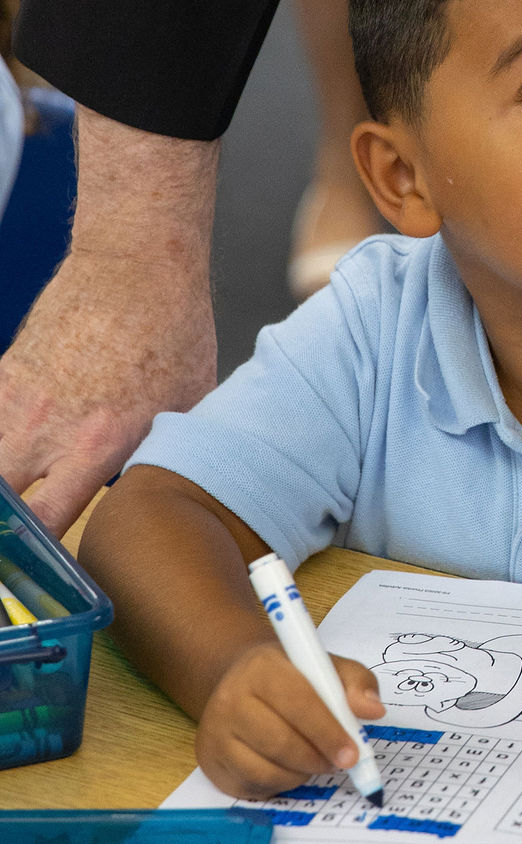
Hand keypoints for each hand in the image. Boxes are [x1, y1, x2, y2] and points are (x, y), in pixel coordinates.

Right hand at [0, 110, 217, 534]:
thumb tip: (149, 497)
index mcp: (97, 443)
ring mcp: (15, 399)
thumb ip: (151, 458)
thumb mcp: (182, 407)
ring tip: (11, 525)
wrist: (135, 260)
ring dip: (1, 496)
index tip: (32, 583)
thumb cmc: (172, 331)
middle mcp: (46, 427)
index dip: (34, 562)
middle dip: (1, 540)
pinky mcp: (2, 373)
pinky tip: (14, 466)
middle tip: (10, 562)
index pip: (45, 525)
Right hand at [197, 645, 383, 798]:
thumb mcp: (326, 666)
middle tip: (340, 763)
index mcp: (262, 667)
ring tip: (315, 760)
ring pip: (266, 770)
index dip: (329, 732)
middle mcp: (229, 698)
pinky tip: (290, 767)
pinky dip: (280, 784)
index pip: (298, 703)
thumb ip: (356, 682)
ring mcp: (215, 733)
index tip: (353, 753)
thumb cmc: (291, 676)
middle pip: (280, 742)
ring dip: (301, 773)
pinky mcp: (210, 762)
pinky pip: (252, 787)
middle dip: (318, 758)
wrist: (241, 681)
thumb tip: (373, 709)